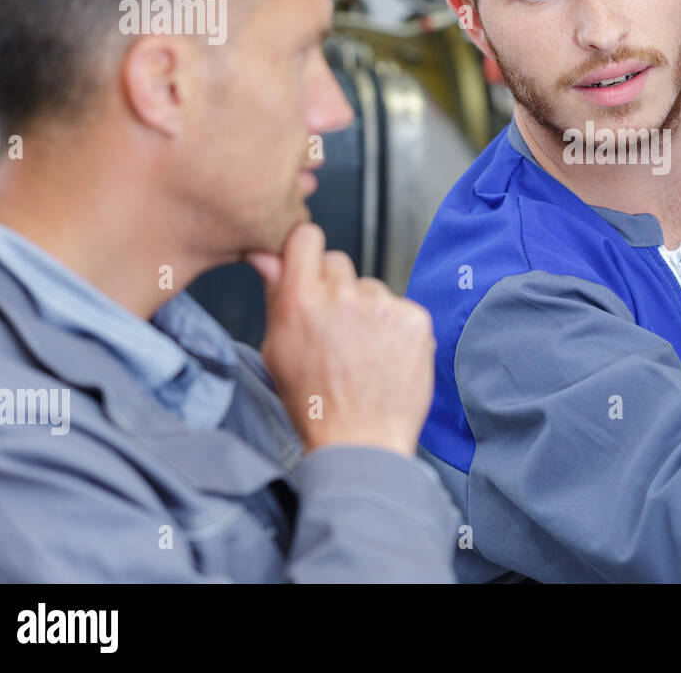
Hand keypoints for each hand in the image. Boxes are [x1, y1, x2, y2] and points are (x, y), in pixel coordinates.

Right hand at [245, 223, 435, 456]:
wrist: (361, 441)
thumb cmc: (315, 404)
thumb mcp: (278, 350)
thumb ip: (276, 296)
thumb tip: (266, 255)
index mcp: (301, 300)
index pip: (307, 238)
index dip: (307, 250)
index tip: (309, 263)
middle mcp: (343, 296)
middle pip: (339, 263)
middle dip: (335, 288)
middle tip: (336, 328)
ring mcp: (382, 305)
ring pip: (372, 288)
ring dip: (367, 310)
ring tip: (362, 351)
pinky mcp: (414, 318)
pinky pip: (400, 308)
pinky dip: (395, 327)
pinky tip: (385, 356)